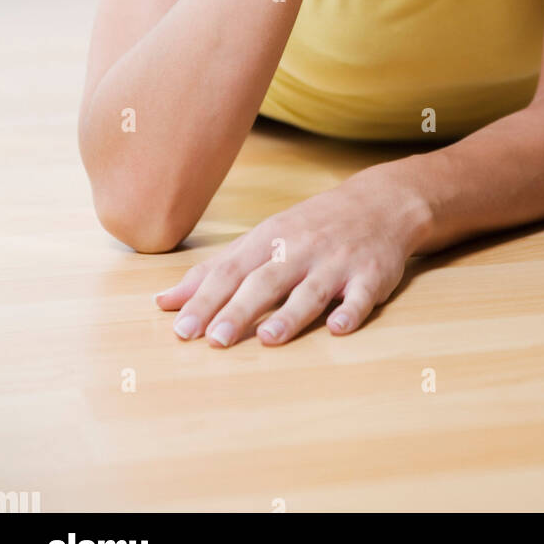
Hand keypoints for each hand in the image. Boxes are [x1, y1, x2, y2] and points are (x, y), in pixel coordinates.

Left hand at [153, 171, 428, 346]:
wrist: (380, 203)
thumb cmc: (311, 227)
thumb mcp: (263, 238)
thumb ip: (216, 270)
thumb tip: (163, 302)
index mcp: (271, 239)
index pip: (231, 271)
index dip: (205, 300)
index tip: (181, 329)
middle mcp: (301, 248)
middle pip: (266, 280)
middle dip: (240, 309)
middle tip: (214, 340)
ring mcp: (338, 262)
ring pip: (311, 289)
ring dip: (291, 314)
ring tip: (269, 339)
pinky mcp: (372, 275)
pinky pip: (362, 295)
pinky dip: (351, 310)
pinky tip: (339, 327)